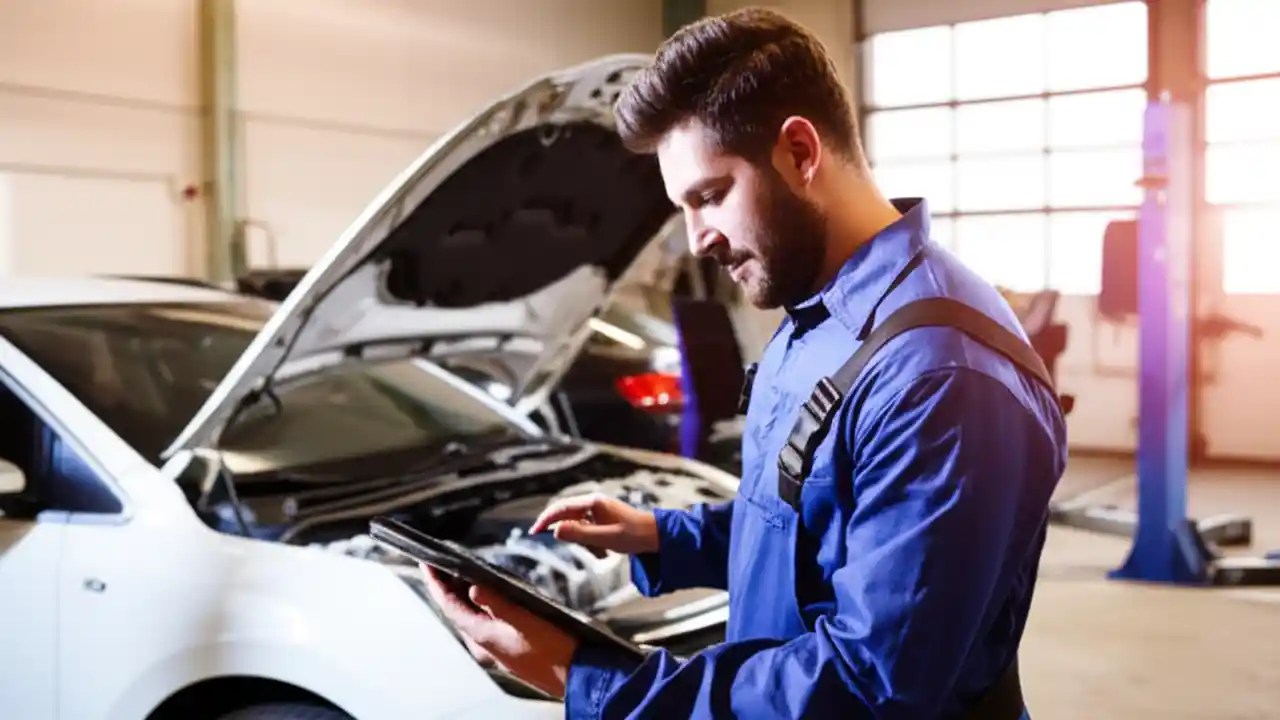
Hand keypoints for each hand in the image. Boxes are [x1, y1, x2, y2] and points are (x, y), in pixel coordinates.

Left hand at [420, 564, 577, 698]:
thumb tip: (473, 587)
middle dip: (447, 587)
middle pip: (457, 611)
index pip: (450, 606)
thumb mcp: (526, 620)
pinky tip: (489, 597)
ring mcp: (496, 648)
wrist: (577, 675)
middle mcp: (485, 644)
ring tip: (460, 573)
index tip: (426, 563)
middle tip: (441, 563)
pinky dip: (480, 607)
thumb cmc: (555, 650)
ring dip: (463, 596)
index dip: (436, 584)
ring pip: (471, 618)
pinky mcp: (509, 648)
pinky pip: (485, 623)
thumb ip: (498, 603)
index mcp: (483, 636)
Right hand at [529, 493, 658, 554]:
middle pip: (564, 509)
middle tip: (536, 533)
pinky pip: (583, 521)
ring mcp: (598, 508)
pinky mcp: (602, 516)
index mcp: (594, 503)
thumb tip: (556, 530)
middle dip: (551, 521)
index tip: (534, 530)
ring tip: (566, 540)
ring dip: (565, 527)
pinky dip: (576, 530)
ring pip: (573, 516)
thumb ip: (581, 534)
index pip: (562, 507)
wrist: (655, 534)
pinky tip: (582, 541)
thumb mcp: (606, 538)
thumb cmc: (634, 535)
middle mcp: (594, 502)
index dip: (546, 518)